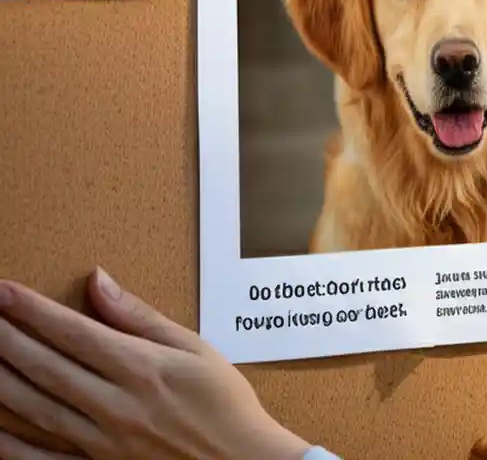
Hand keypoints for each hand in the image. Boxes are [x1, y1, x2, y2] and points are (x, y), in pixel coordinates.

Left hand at [0, 268, 311, 459]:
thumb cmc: (226, 406)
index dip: (32, 311)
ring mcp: (103, 442)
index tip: (4, 292)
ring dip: (2, 379)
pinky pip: (43, 459)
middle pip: (46, 367)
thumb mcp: (196, 350)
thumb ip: (141, 317)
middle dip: (7, 338)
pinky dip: (12, 444)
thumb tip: (100, 282)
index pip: (73, 333)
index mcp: (142, 369)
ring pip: (36, 408)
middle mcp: (116, 405)